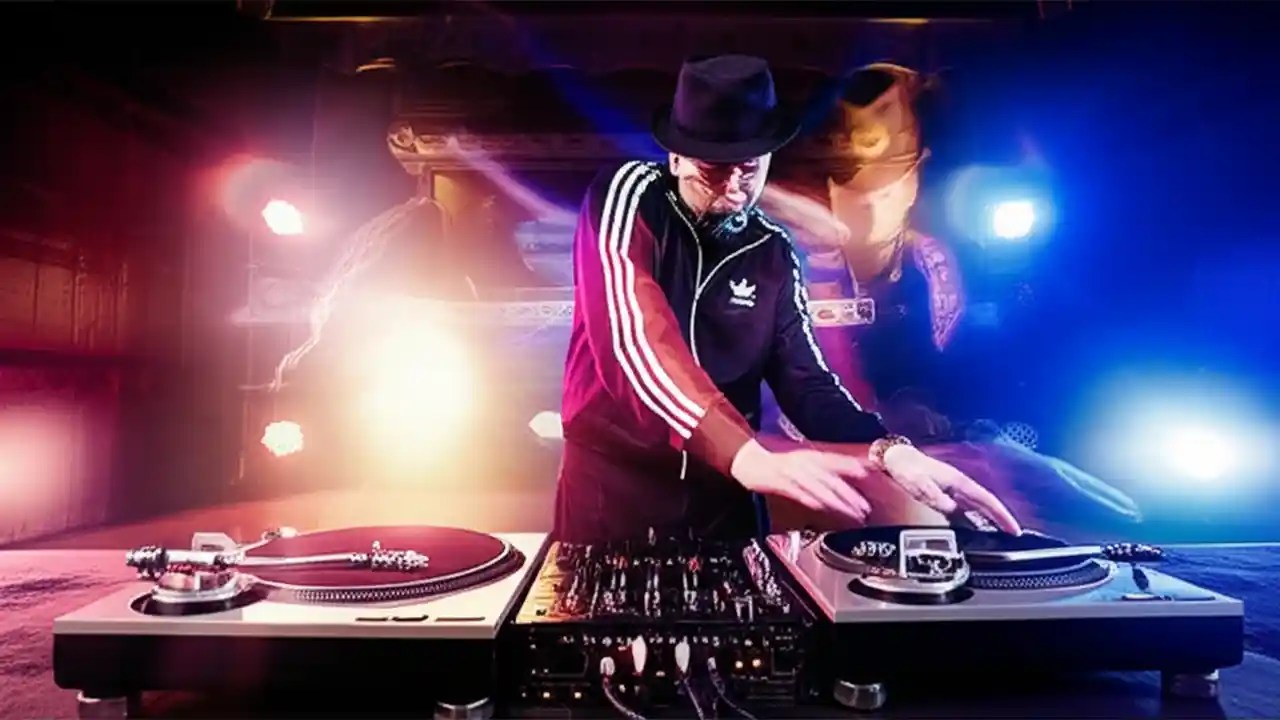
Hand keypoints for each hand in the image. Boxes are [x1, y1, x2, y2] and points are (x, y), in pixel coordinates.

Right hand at [731, 440, 871, 521]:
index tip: (869, 473)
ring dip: (836, 501)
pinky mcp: (781, 482)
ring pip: (819, 487)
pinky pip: (799, 492)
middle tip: (864, 508)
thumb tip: (842, 477)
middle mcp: (804, 462)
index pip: (836, 461)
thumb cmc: (776, 462)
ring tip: (850, 513)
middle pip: (831, 479)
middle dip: (849, 495)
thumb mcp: (801, 460)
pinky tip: (821, 506)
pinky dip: (811, 499)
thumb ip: (820, 467)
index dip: (852, 466)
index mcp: (810, 456)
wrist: (748, 459)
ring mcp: (793, 472)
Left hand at [881, 444, 1021, 533]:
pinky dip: (974, 514)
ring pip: (977, 504)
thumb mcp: (921, 486)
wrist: (895, 457)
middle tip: (1014, 533)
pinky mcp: (945, 489)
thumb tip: (953, 511)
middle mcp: (959, 483)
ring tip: (1000, 531)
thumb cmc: (907, 469)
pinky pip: (966, 504)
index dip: (1002, 515)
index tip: (1014, 529)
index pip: (986, 500)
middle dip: (1001, 517)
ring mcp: (953, 486)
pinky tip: (975, 523)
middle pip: (986, 503)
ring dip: (989, 516)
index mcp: (958, 481)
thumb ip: (938, 499)